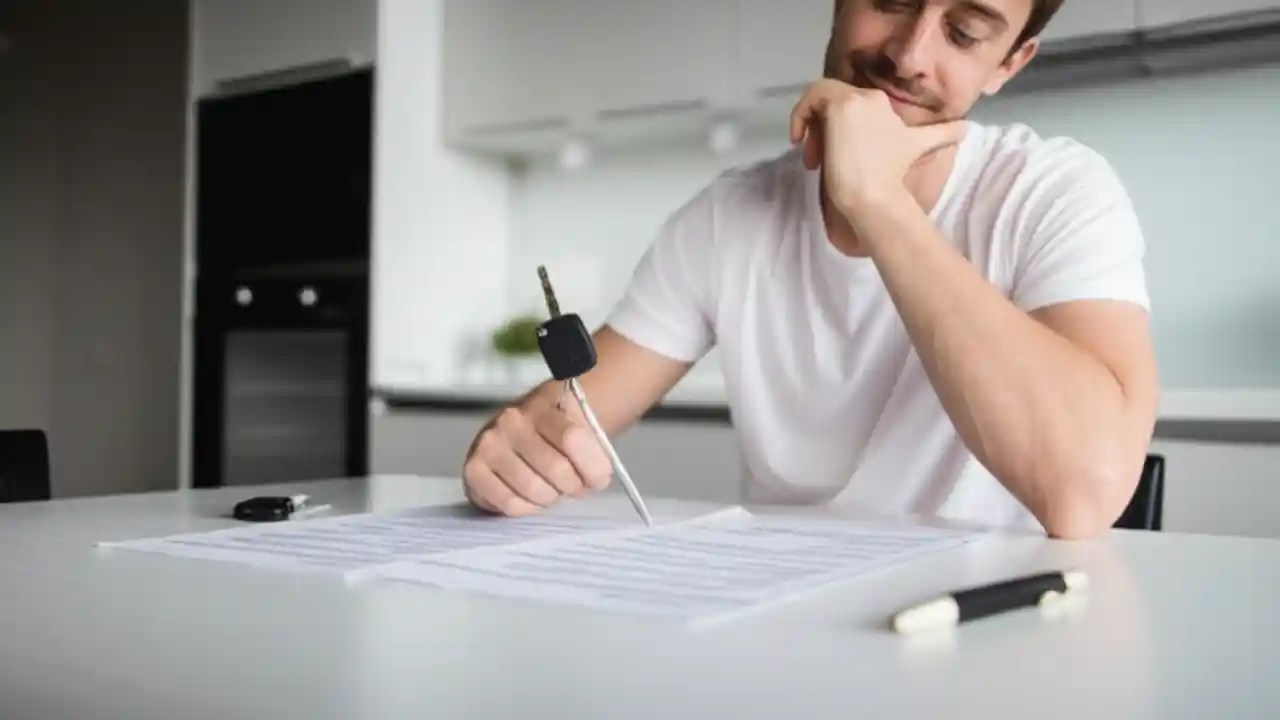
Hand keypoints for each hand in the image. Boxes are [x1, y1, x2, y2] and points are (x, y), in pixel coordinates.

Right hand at [462, 393, 613, 515]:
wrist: (519, 436)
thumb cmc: (555, 437)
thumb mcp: (579, 430)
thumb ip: (592, 451)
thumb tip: (596, 479)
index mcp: (542, 406)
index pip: (573, 438)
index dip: (592, 466)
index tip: (598, 477)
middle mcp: (511, 422)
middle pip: (556, 468)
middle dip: (573, 486)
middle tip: (573, 487)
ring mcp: (489, 446)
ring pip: (534, 489)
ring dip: (551, 498)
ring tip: (551, 490)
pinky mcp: (474, 471)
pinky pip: (510, 503)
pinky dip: (528, 508)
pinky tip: (531, 498)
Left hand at [789, 79, 965, 215]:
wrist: (876, 195)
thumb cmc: (891, 178)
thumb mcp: (917, 150)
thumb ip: (941, 136)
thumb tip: (968, 129)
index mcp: (883, 104)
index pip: (850, 103)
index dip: (837, 129)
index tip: (828, 156)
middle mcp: (869, 96)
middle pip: (832, 101)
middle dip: (821, 130)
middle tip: (816, 158)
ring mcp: (853, 101)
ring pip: (820, 99)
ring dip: (811, 127)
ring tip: (811, 157)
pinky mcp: (836, 108)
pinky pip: (810, 98)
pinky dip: (800, 117)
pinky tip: (800, 141)